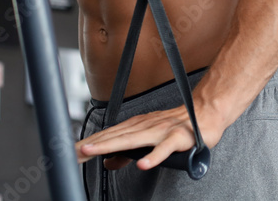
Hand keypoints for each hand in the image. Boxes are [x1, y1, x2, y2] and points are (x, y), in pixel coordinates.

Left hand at [74, 104, 224, 170]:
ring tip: (92, 151)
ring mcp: (161, 130)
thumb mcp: (149, 139)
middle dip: (93, 144)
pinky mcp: (178, 138)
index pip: (109, 136)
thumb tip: (108, 162)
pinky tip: (142, 165)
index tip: (71, 152)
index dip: (91, 144)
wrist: (206, 113)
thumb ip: (127, 153)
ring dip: (111, 145)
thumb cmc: (177, 126)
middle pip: (115, 136)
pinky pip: (165, 149)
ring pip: (133, 139)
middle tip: (73, 152)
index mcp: (137, 126)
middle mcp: (146, 126)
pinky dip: (154, 156)